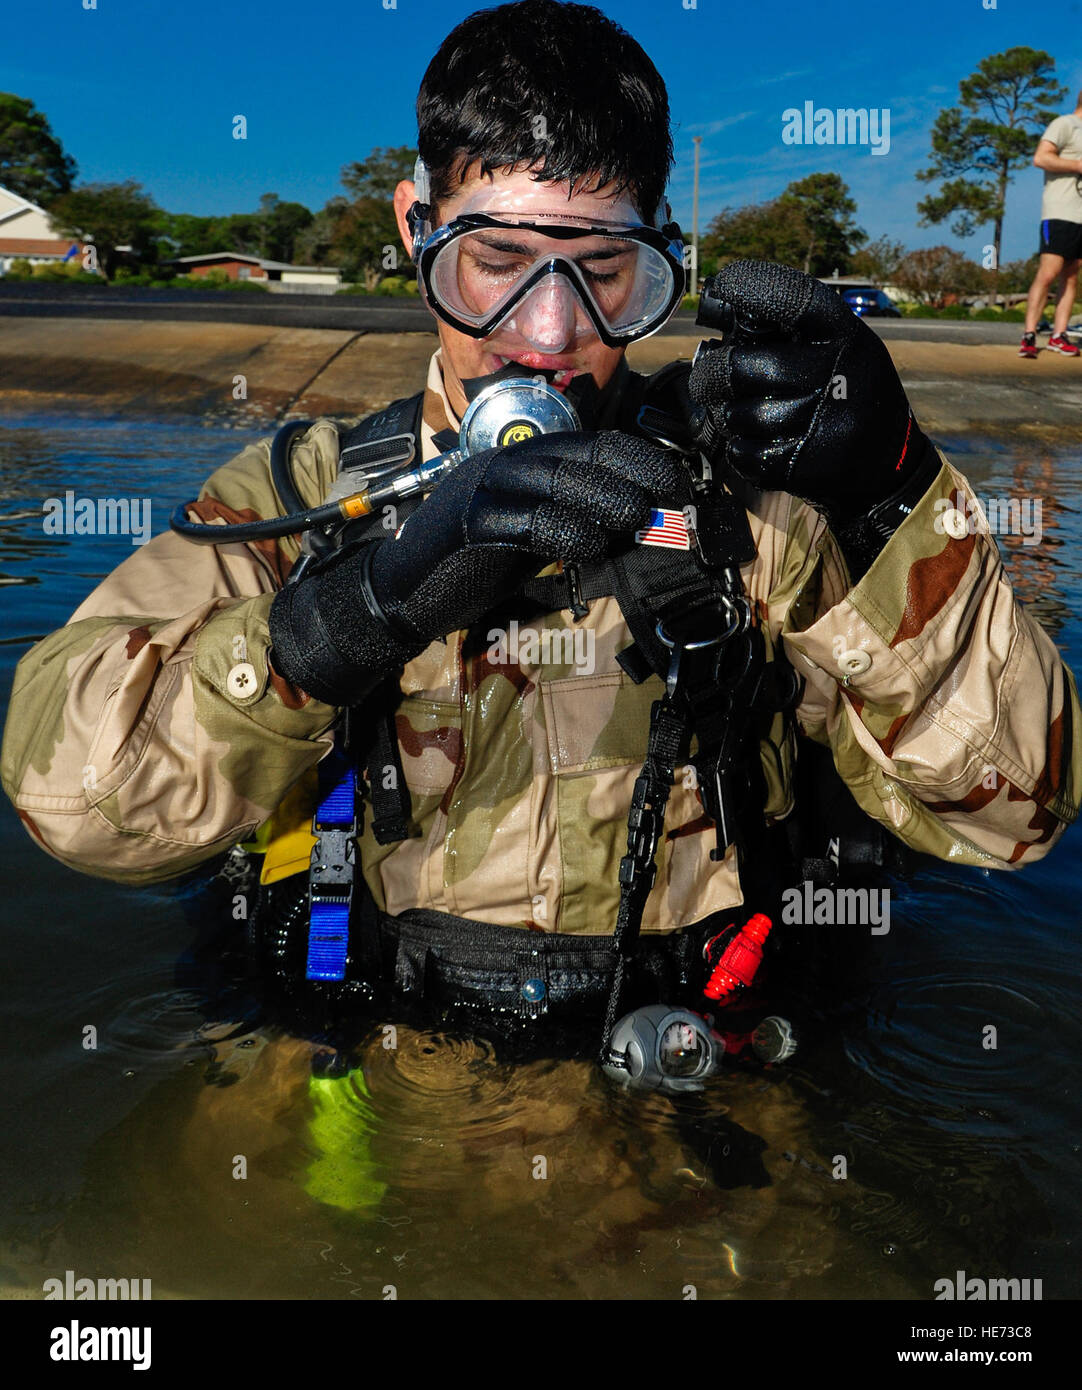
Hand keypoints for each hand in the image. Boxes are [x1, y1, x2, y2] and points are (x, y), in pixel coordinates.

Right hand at [269, 430, 684, 704]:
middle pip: (577, 457)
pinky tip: (591, 545)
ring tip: (639, 519)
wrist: (406, 590)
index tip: (676, 484)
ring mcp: (483, 489)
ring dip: (604, 498)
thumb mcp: (534, 538)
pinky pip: (523, 521)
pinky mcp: (468, 523)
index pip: (590, 445)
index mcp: (522, 460)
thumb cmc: (475, 563)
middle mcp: (503, 463)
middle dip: (630, 477)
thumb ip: (575, 523)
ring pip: (553, 480)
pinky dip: (562, 530)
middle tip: (668, 502)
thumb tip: (639, 528)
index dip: (638, 460)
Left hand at [690, 259, 937, 531]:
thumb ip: (798, 333)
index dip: (749, 286)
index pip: (792, 299)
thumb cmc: (851, 395)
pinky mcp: (804, 464)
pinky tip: (756, 441)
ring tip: (747, 413)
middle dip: (713, 372)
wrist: (890, 463)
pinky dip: (739, 449)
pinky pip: (744, 453)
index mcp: (847, 336)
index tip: (720, 287)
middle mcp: (836, 375)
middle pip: (743, 367)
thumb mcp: (846, 350)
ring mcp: (820, 423)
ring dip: (732, 416)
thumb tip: (725, 317)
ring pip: (739, 414)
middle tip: (708, 376)